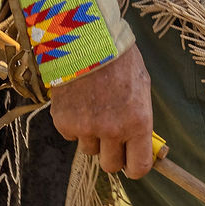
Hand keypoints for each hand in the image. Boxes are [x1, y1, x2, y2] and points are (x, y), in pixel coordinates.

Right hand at [47, 44, 153, 177]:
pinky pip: (70, 135)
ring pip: (89, 150)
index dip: (135, 167)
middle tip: (111, 136)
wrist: (85, 38)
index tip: (132, 162)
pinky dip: (73, 124)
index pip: (138, 167)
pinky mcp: (63, 122)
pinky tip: (77, 102)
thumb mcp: (141, 87)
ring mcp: (86, 128)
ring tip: (93, 109)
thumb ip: (139, 119)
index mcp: (138, 123)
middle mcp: (113, 130)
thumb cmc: (118, 59)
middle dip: (112, 154)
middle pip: (111, 165)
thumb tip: (140, 143)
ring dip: (91, 136)